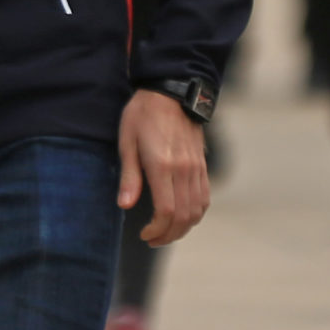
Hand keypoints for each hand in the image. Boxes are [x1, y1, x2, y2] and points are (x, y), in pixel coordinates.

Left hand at [120, 89, 209, 247]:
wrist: (171, 91)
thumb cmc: (142, 114)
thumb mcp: (127, 141)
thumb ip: (129, 176)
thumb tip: (124, 206)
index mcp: (163, 166)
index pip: (167, 211)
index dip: (157, 230)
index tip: (144, 234)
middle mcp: (183, 170)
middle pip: (184, 217)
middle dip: (169, 235)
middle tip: (153, 239)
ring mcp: (196, 168)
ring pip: (197, 210)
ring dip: (183, 228)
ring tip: (166, 232)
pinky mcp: (202, 164)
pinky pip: (204, 197)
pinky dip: (195, 213)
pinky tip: (182, 216)